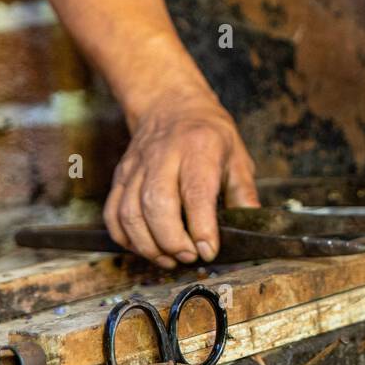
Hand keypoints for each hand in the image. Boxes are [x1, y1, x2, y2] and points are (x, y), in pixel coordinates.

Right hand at [103, 91, 258, 267]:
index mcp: (198, 148)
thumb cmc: (207, 132)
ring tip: (170, 259)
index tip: (209, 250)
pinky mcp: (120, 177)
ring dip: (149, 245)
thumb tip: (251, 222)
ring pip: (130, 212)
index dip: (202, 226)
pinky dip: (125, 238)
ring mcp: (137, 167)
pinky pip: (113, 214)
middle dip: (172, 240)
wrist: (170, 105)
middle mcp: (163, 156)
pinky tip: (145, 248)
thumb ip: (244, 192)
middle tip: (189, 256)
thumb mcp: (237, 155)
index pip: (196, 192)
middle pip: (157, 204)